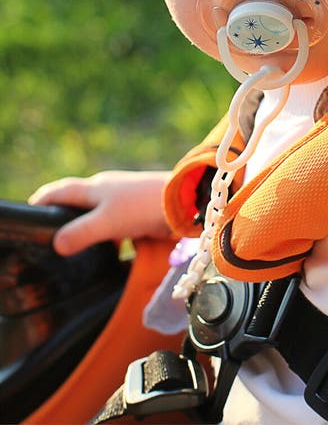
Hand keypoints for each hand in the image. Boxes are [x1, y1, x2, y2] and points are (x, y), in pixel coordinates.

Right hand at [29, 170, 171, 254]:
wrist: (184, 202)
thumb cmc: (141, 207)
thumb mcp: (106, 222)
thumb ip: (79, 233)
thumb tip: (55, 244)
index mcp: (94, 188)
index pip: (59, 191)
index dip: (42, 201)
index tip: (29, 214)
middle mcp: (106, 189)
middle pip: (78, 202)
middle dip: (64, 217)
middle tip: (50, 238)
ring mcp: (124, 199)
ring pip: (98, 215)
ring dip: (88, 230)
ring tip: (78, 252)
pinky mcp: (138, 211)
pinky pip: (116, 225)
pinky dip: (109, 238)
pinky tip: (112, 253)